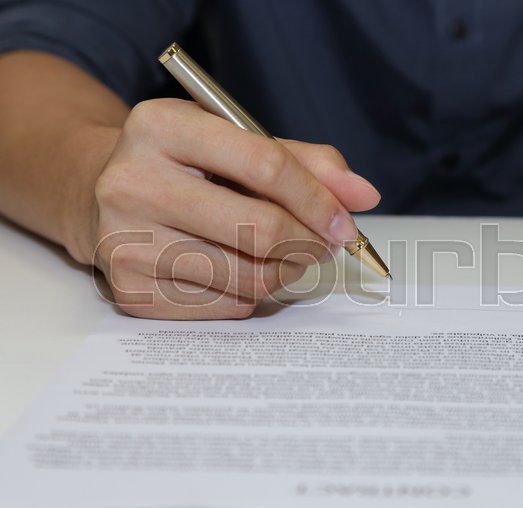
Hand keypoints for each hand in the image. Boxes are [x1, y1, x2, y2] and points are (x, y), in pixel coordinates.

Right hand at [80, 98, 379, 318]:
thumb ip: (305, 162)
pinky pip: (227, 306)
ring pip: (249, 277)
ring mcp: (126, 241)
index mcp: (162, 126)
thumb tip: (363, 196)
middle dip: (309, 242)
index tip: (345, 222)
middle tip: (325, 244)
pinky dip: (254, 294)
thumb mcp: (235, 142)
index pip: (264, 165)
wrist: (99, 195)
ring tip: (287, 255)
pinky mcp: (131, 291)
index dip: (318, 199)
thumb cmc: (185, 167)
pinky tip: (243, 269)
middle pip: (260, 229)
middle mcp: (133, 182)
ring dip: (287, 272)